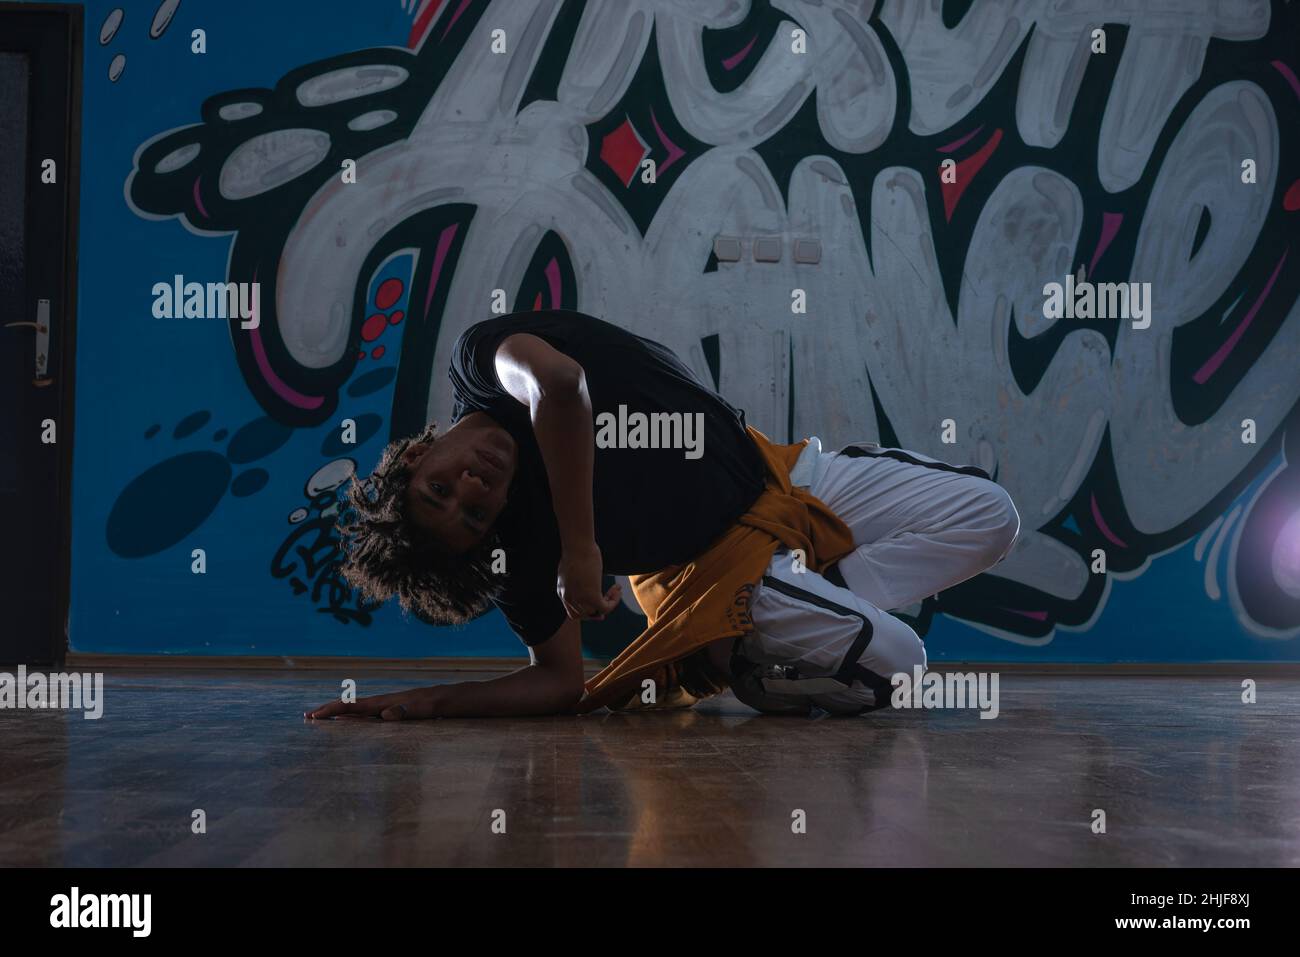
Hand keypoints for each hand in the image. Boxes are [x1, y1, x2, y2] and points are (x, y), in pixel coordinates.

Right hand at [305, 685, 438, 720]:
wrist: (447, 698)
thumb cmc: (436, 705)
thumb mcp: (423, 710)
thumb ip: (406, 711)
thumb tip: (385, 715)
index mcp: (384, 703)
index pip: (353, 706)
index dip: (332, 711)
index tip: (314, 717)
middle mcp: (382, 702)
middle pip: (349, 705)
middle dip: (328, 710)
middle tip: (307, 716)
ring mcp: (386, 705)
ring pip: (356, 709)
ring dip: (338, 713)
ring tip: (321, 717)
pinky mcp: (392, 709)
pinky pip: (366, 714)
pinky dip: (352, 716)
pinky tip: (350, 721)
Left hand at [556, 542, 620, 620]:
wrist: (578, 545)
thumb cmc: (576, 550)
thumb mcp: (572, 569)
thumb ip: (576, 580)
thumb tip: (587, 580)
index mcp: (562, 592)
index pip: (573, 612)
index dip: (587, 614)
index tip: (598, 611)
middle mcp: (569, 598)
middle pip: (585, 615)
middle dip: (598, 611)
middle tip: (610, 600)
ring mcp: (580, 598)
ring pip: (596, 612)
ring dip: (608, 602)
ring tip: (615, 589)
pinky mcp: (592, 596)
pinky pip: (605, 607)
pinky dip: (614, 601)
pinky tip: (617, 589)